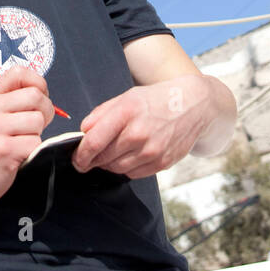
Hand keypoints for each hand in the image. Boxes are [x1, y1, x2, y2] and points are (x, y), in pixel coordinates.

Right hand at [0, 65, 55, 209]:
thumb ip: (13, 97)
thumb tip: (43, 90)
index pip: (20, 72)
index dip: (37, 83)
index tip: (38, 98)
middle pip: (36, 96)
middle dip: (45, 111)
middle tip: (35, 124)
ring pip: (38, 120)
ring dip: (37, 133)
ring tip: (22, 140)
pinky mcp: (5, 151)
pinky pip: (35, 142)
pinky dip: (33, 150)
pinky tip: (19, 154)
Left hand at [71, 75, 214, 179]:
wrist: (193, 106)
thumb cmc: (156, 100)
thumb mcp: (127, 97)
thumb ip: (102, 114)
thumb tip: (84, 131)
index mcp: (127, 112)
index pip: (95, 142)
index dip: (80, 154)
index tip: (76, 158)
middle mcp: (139, 133)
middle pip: (104, 157)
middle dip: (91, 160)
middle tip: (87, 158)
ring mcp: (152, 150)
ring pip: (117, 168)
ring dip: (108, 164)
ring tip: (109, 154)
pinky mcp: (162, 163)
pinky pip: (133, 173)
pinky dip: (125, 168)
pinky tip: (127, 156)